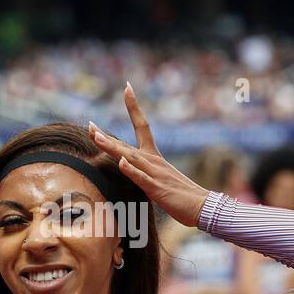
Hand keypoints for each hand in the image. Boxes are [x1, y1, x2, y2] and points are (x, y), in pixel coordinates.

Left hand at [89, 85, 208, 226]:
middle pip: (126, 144)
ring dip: (112, 146)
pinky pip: (142, 178)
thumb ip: (146, 175)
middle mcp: (153, 161)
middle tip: (89, 125)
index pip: (143, 126)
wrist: (204, 206)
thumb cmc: (183, 196)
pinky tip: (120, 162)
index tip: (127, 87)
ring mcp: (155, 174)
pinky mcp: (158, 189)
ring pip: (129, 157)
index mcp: (154, 157)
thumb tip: (133, 171)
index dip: (134, 107)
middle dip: (106, 135)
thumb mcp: (160, 182)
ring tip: (95, 136)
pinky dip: (131, 170)